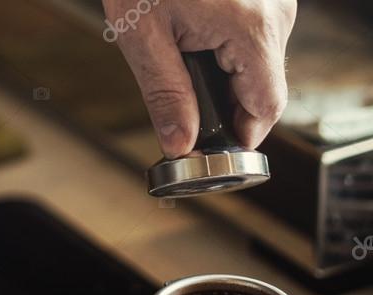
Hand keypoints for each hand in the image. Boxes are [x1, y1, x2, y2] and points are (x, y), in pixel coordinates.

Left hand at [102, 0, 296, 157]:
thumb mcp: (143, 38)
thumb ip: (164, 94)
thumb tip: (180, 144)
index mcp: (252, 27)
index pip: (266, 106)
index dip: (240, 137)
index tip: (212, 156)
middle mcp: (276, 14)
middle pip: (262, 88)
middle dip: (223, 107)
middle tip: (180, 112)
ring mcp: (274, 3)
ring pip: (257, 66)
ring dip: (221, 79)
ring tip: (178, 62)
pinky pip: (252, 41)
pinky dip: (224, 54)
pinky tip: (191, 42)